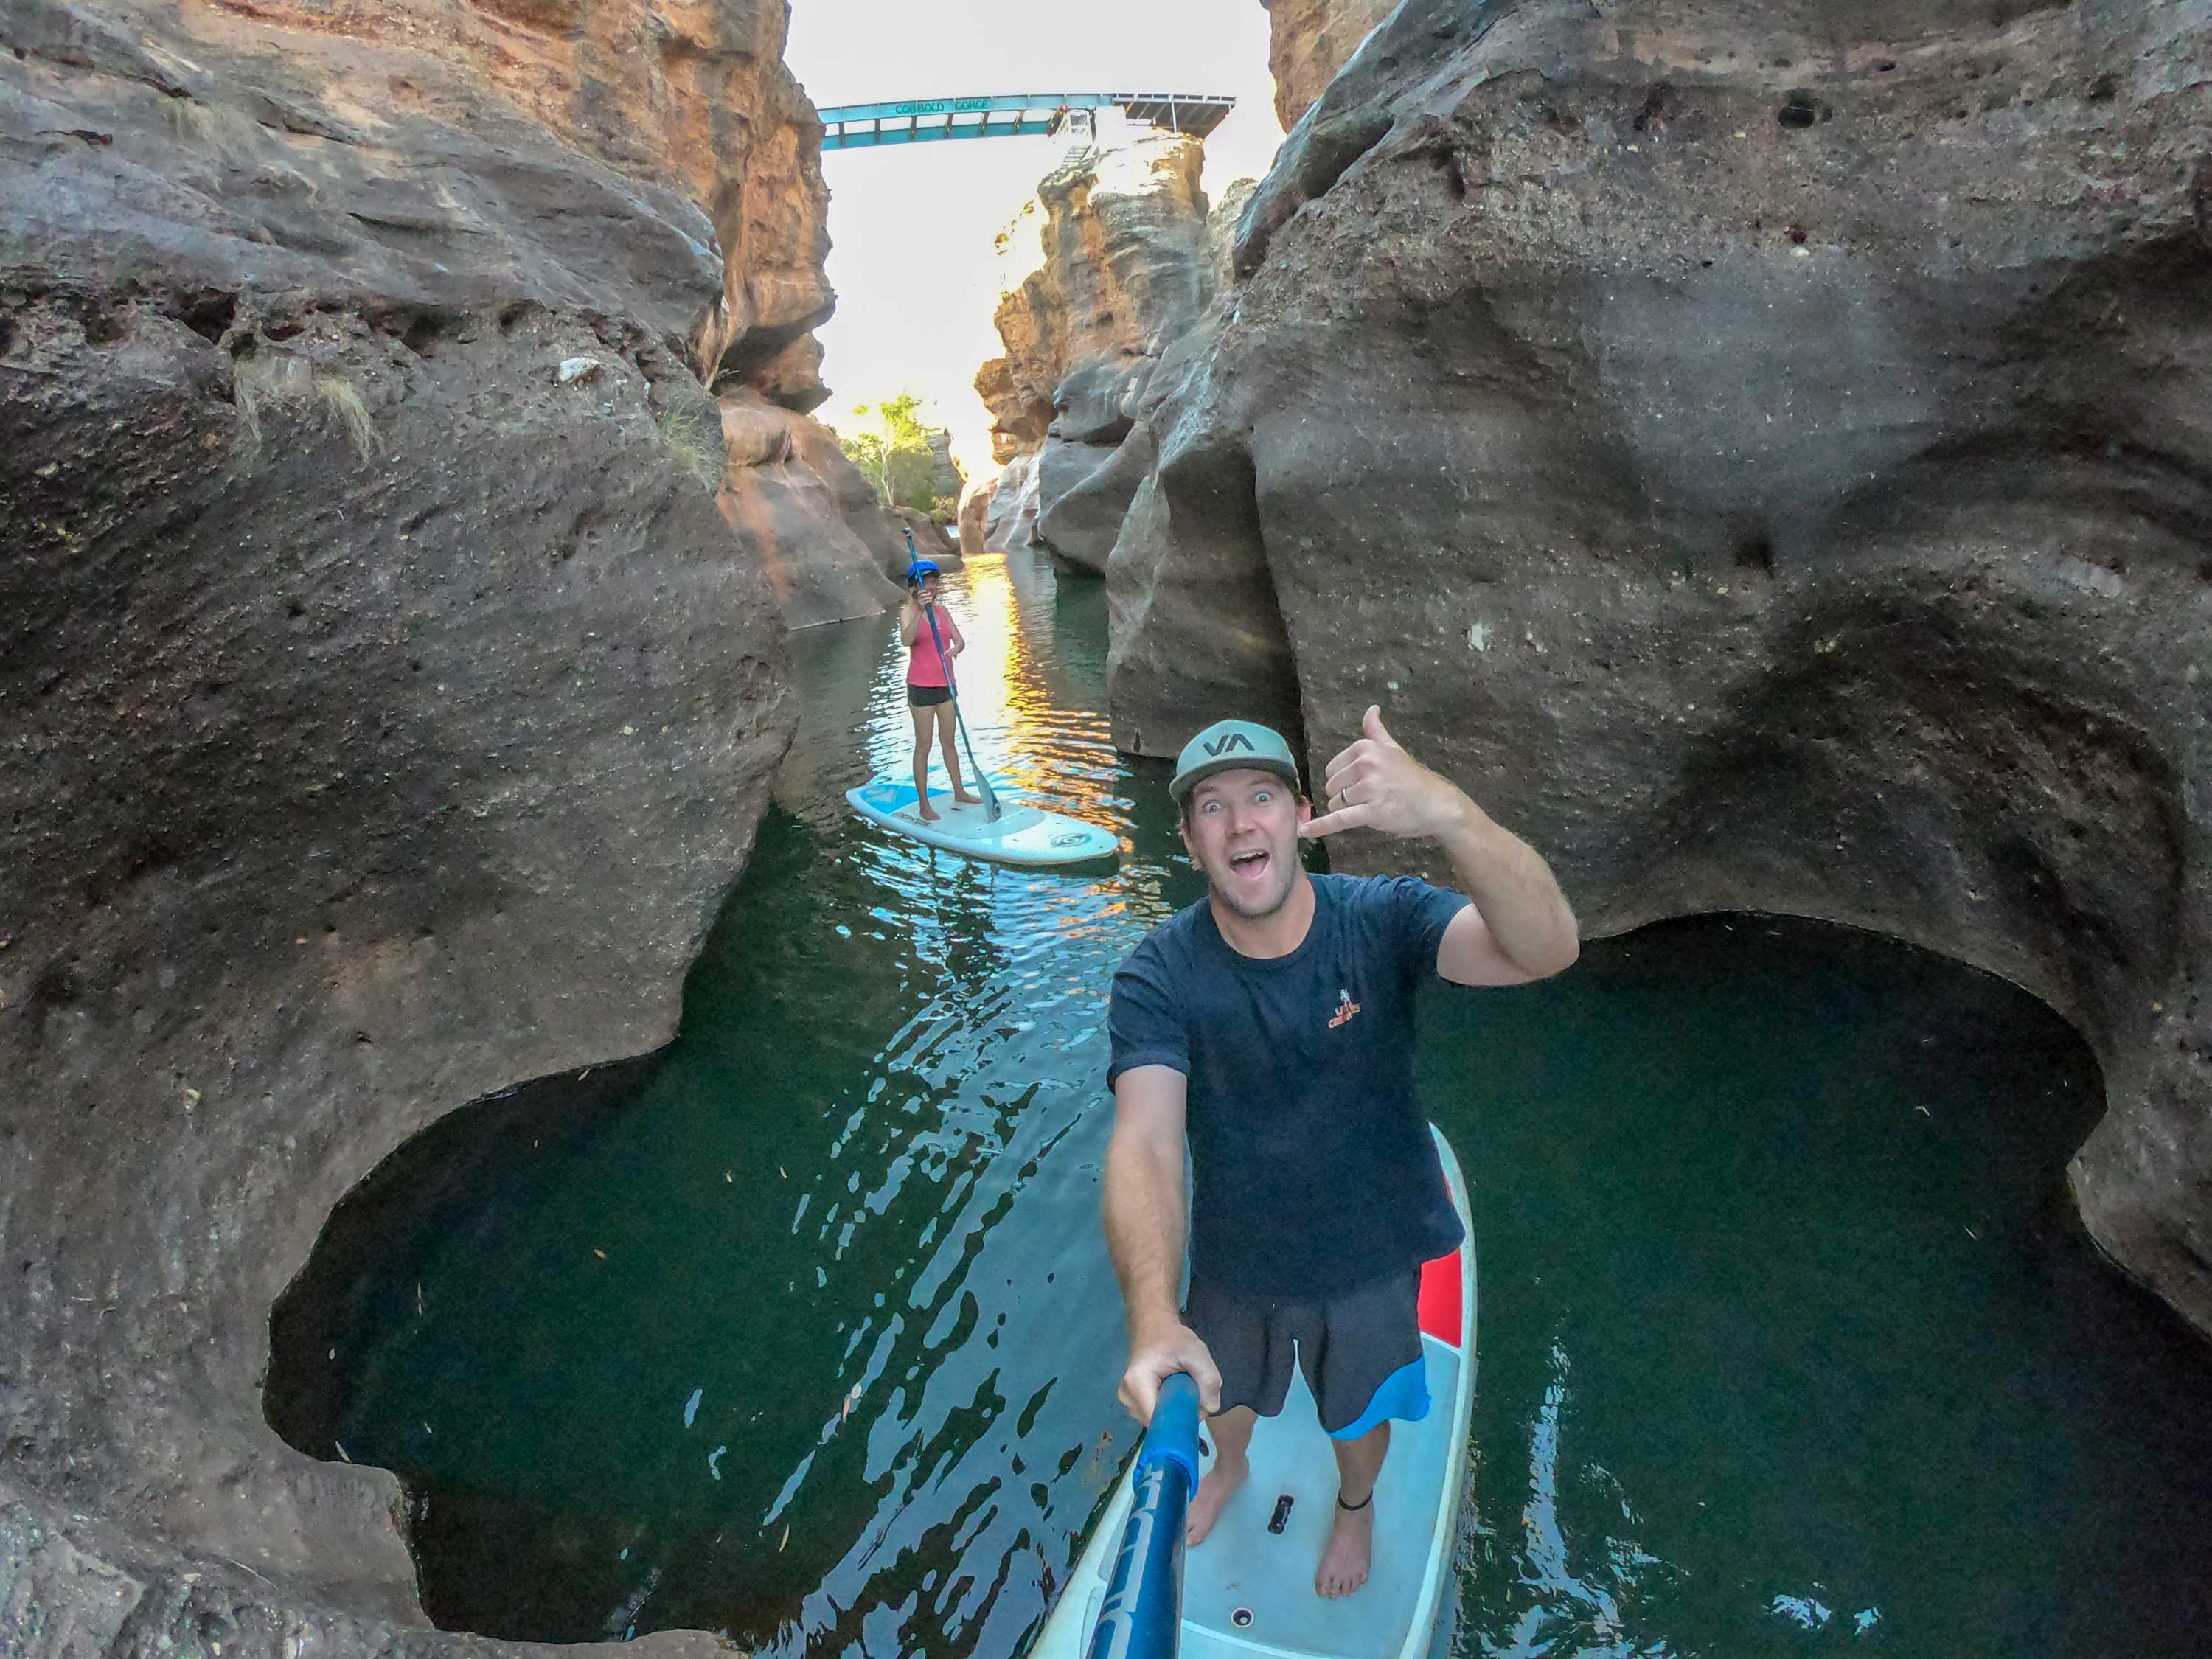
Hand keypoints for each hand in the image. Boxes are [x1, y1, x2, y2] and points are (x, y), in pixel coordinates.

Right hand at [1118, 1322, 1221, 1423]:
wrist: (1154, 1327)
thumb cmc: (1172, 1338)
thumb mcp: (1197, 1352)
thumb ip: (1208, 1379)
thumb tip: (1210, 1408)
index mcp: (1137, 1384)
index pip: (1159, 1421)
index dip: (1182, 1421)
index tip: (1197, 1409)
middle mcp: (1127, 1398)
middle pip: (1160, 1423)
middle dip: (1182, 1414)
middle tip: (1194, 1392)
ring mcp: (1128, 1403)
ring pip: (1159, 1422)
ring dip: (1176, 1411)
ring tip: (1183, 1388)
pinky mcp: (1134, 1404)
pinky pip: (1156, 1416)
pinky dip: (1169, 1408)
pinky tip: (1174, 1392)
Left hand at [1301, 705, 1470, 841]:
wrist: (1434, 803)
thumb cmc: (1410, 777)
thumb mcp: (1393, 749)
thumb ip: (1376, 730)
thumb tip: (1371, 709)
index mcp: (1366, 748)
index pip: (1332, 769)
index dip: (1343, 780)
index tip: (1363, 783)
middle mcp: (1366, 764)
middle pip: (1331, 786)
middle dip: (1344, 796)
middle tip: (1370, 797)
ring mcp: (1369, 788)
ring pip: (1335, 803)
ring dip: (1349, 810)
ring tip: (1372, 806)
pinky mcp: (1371, 811)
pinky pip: (1339, 819)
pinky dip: (1321, 826)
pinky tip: (1304, 831)